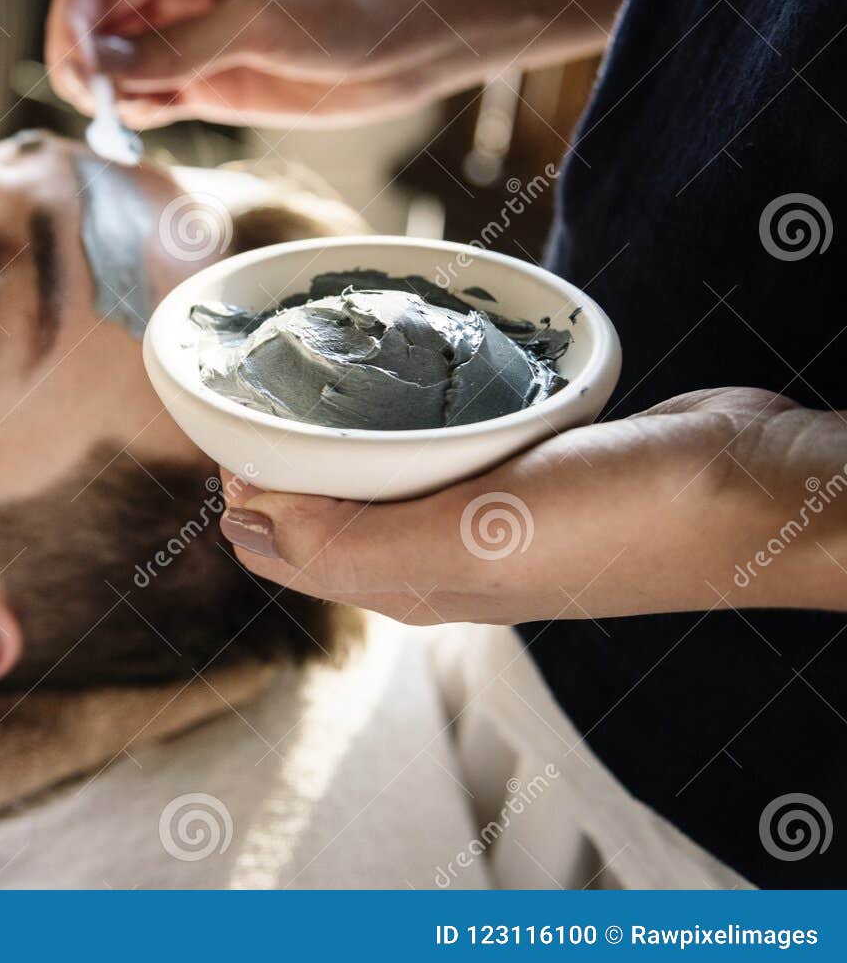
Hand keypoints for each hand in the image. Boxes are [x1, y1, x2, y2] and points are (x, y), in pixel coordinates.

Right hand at [45, 0, 457, 128]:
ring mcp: (189, 41)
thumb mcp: (260, 21)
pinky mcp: (209, 84)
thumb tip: (102, 71)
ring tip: (130, 119)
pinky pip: (149, 100)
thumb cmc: (349, 3)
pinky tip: (151, 121)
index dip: (72, 29)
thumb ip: (179, 49)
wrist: (415, 38)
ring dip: (108, 98)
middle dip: (84, 69)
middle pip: (93, 30)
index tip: (84, 77)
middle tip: (100, 110)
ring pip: (115, 71)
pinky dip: (136, 115)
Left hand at [219, 388, 846, 624]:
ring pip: (382, 475)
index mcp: (413, 584)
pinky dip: (404, 413)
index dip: (246, 497)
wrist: (746, 490)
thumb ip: (356, 543)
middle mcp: (443, 554)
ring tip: (303, 384)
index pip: (294, 548)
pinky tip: (401, 378)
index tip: (217, 427)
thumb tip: (259, 514)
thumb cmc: (611, 524)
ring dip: (333, 439)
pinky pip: (443, 438)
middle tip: (247, 396)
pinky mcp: (532, 464)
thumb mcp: (466, 541)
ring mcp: (489, 510)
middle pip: (329, 514)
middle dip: (276, 469)